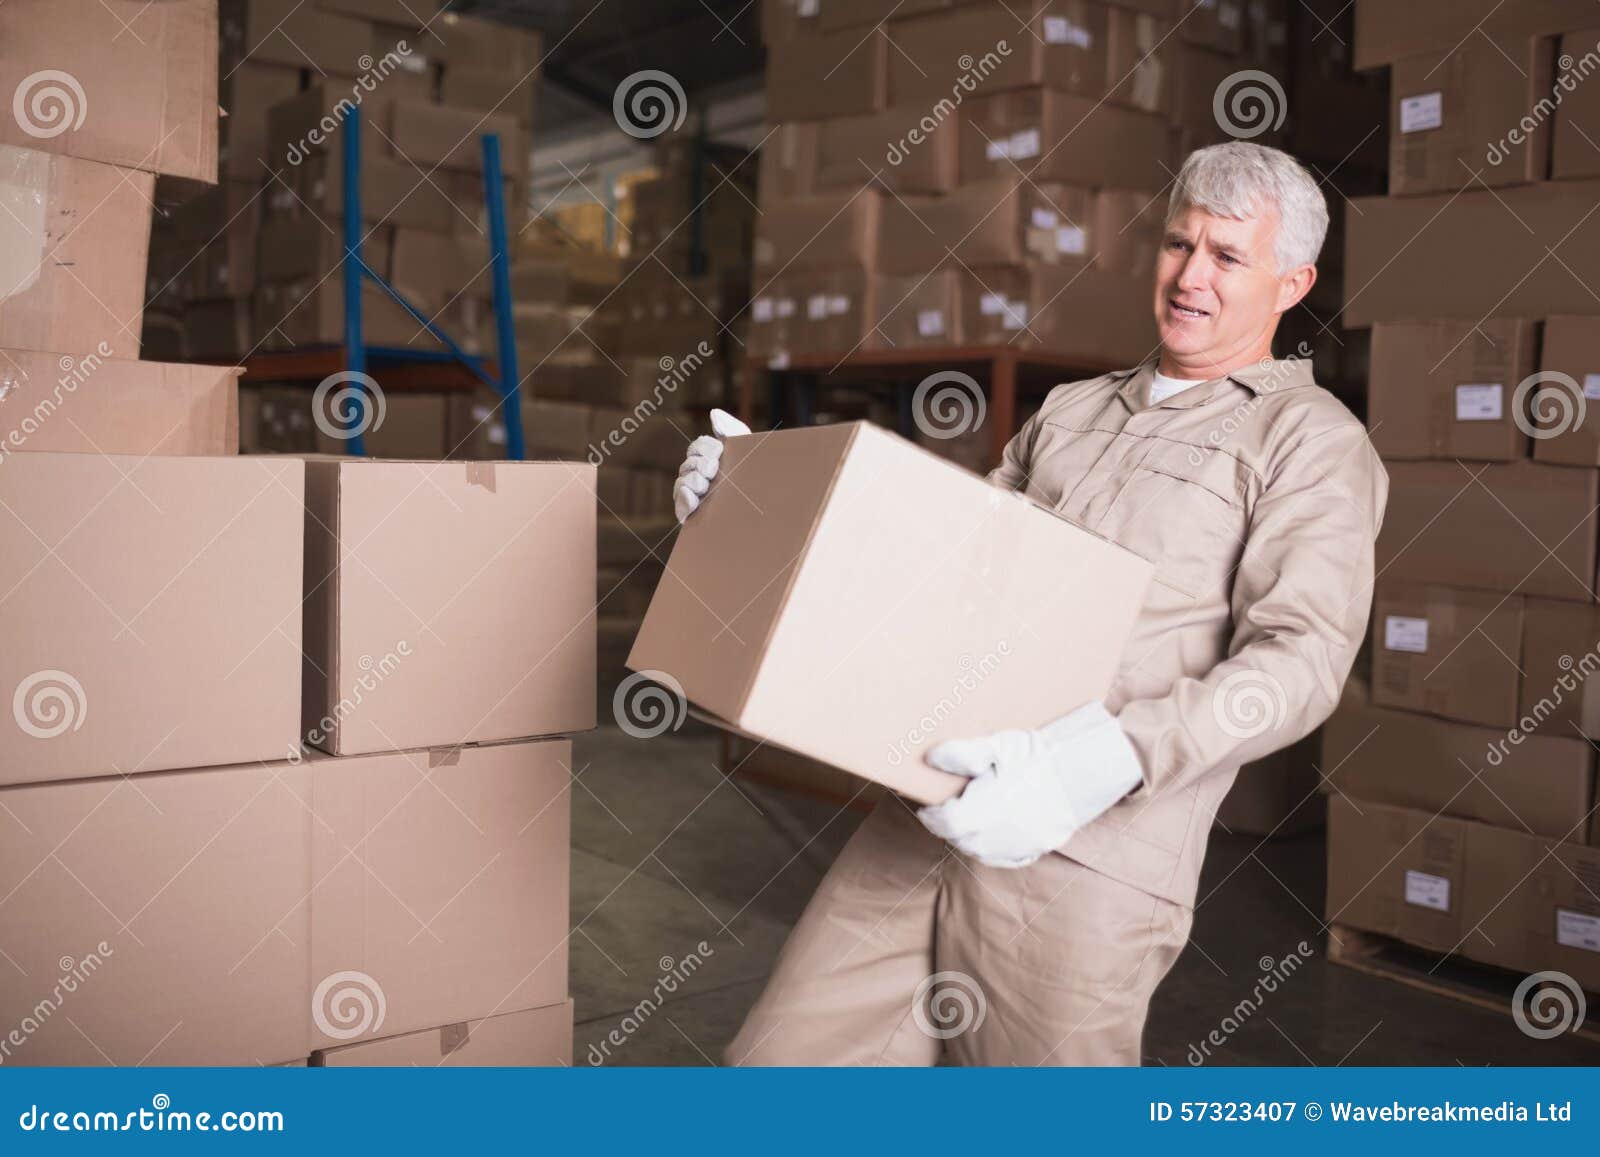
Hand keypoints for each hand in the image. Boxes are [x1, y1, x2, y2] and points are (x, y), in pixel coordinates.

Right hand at [674, 408, 751, 521]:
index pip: (696, 448)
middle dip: (700, 464)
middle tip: (713, 470)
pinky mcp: (694, 516)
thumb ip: (730, 428)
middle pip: (688, 464)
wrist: (770, 503)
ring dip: (693, 481)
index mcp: (710, 460)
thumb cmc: (758, 472)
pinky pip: (680, 506)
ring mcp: (696, 497)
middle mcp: (700, 477)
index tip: (719, 451)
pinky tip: (694, 499)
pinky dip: (684, 501)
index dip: (704, 447)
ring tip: (705, 485)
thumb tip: (713, 413)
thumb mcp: (746, 447)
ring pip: (682, 483)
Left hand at [917, 701, 1142, 868]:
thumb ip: (960, 754)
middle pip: (957, 837)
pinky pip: (999, 855)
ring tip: (972, 812)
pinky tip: (994, 825)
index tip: (927, 804)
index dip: (930, 815)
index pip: (940, 824)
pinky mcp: (1028, 853)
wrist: (1080, 777)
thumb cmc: (1037, 760)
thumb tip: (930, 758)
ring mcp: (1011, 850)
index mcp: (978, 816)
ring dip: (969, 833)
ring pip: (977, 848)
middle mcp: (991, 840)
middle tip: (950, 803)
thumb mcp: (997, 748)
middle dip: (949, 822)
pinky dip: (991, 843)